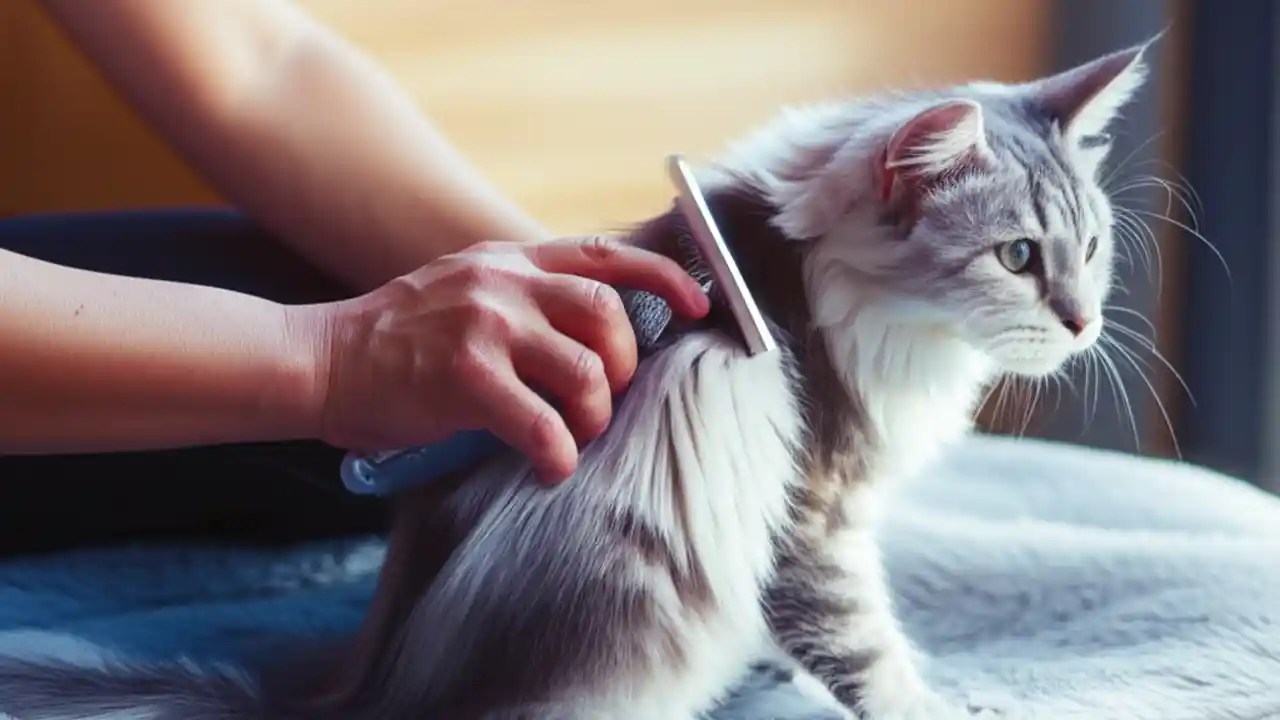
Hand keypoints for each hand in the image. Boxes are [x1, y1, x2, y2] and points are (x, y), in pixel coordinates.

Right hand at [308, 236, 709, 482]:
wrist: (324, 360)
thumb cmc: (400, 338)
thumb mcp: (465, 288)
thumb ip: (524, 295)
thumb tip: (595, 332)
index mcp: (510, 260)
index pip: (605, 254)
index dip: (663, 279)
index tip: (697, 306)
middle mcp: (504, 283)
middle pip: (608, 315)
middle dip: (624, 366)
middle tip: (604, 398)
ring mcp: (485, 326)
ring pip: (586, 372)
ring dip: (594, 416)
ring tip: (573, 436)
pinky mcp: (466, 377)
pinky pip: (543, 424)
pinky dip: (559, 455)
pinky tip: (548, 467)